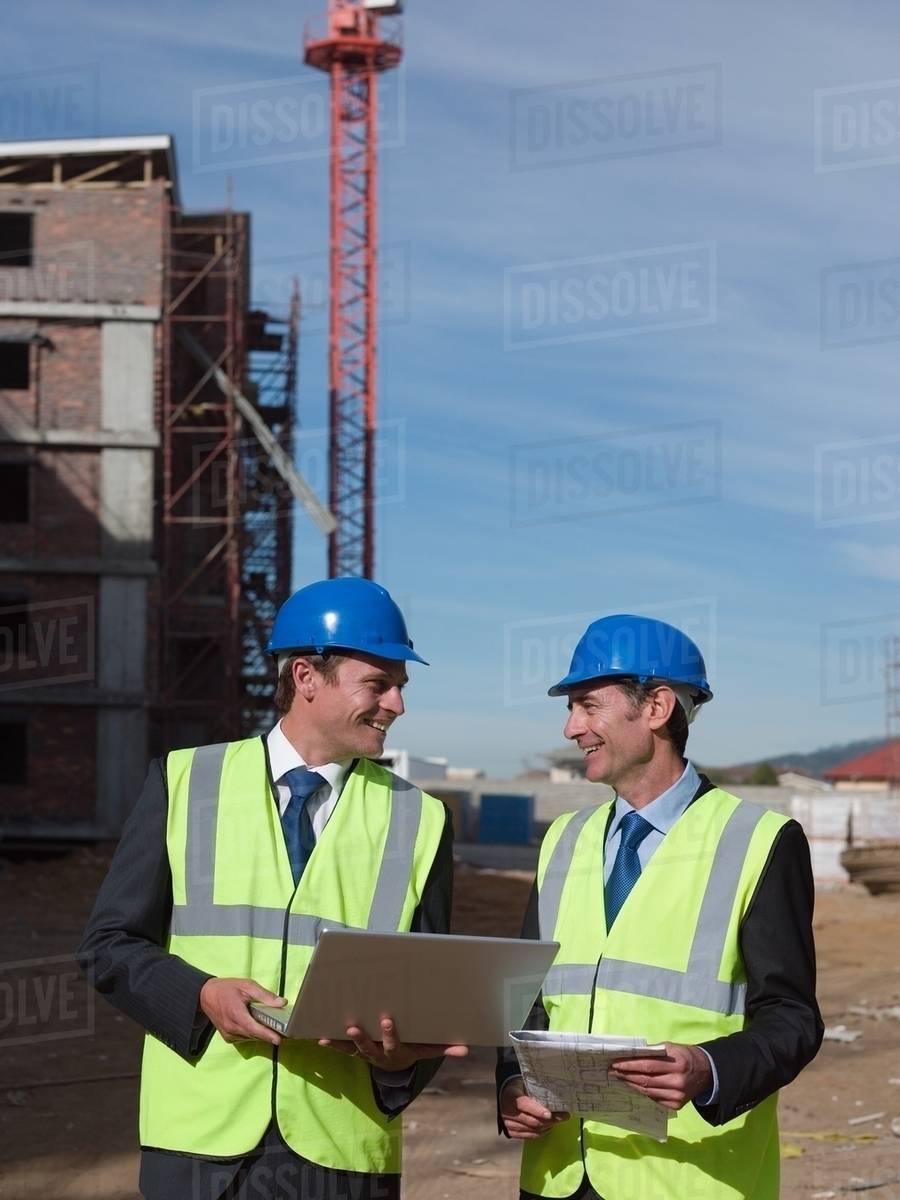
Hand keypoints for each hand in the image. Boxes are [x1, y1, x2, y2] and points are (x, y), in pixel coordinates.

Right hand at [199, 977, 284, 1045]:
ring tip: (273, 1028)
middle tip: (284, 1032)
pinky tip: (257, 1026)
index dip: (267, 1035)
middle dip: (268, 1034)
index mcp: (236, 1013)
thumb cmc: (228, 988)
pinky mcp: (227, 1037)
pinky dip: (252, 1034)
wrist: (206, 995)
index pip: (254, 1028)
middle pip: (254, 1034)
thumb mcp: (247, 986)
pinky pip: (244, 1038)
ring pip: (250, 1037)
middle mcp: (231, 1027)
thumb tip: (282, 1002)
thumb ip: (265, 995)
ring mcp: (228, 1034)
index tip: (279, 1040)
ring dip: (261, 1034)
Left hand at [318, 1016, 468, 1071]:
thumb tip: (465, 1051)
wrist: (396, 1069)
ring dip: (342, 1043)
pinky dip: (331, 1045)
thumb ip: (444, 1049)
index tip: (386, 1019)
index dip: (389, 1034)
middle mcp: (379, 1055)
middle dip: (362, 1038)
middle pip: (369, 1047)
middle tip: (354, 1027)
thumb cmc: (413, 1050)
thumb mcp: (428, 1051)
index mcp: (397, 1052)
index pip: (393, 1043)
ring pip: (353, 1049)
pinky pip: (342, 1050)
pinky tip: (319, 1039)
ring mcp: (365, 1054)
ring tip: (331, 1034)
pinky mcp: (355, 1052)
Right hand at [500, 1078, 568, 1139]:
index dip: (538, 1111)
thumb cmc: (519, 1088)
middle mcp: (508, 1113)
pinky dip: (542, 1133)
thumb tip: (555, 1094)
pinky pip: (530, 1136)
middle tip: (564, 1116)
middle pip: (532, 1121)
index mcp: (510, 1097)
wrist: (504, 1096)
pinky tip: (549, 1127)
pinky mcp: (511, 1133)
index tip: (550, 1114)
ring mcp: (509, 1125)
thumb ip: (535, 1091)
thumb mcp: (524, 1084)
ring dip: (548, 1126)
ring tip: (559, 1121)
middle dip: (550, 1120)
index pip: (525, 1105)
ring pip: (533, 1130)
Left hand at [609, 1042, 710, 1109]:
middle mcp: (678, 1082)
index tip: (615, 1063)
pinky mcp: (677, 1105)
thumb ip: (653, 1051)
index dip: (630, 1065)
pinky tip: (633, 1086)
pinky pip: (654, 1098)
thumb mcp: (672, 1047)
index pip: (648, 1065)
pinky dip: (642, 1092)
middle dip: (626, 1075)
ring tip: (619, 1078)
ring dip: (631, 1084)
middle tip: (612, 1071)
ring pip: (648, 1091)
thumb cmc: (685, 1055)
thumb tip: (632, 1054)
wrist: (706, 1072)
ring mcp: (678, 1096)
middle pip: (646, 1080)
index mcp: (677, 1063)